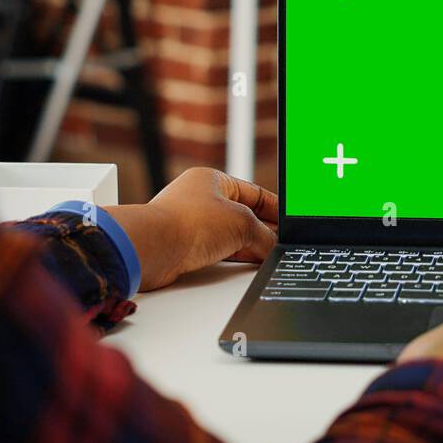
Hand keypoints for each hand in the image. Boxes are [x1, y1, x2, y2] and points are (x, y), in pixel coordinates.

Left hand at [106, 168, 277, 291]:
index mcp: (213, 180)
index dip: (275, 208)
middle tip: (282, 242)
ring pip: (231, 234)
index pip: (254, 192)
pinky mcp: (186, 246)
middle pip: (243, 214)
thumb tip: (272, 246)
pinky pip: (218, 249)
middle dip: (263, 229)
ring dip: (249, 244)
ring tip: (269, 254)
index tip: (289, 221)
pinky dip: (235, 255)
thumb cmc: (189, 223)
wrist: (153, 248)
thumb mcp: (242, 223)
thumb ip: (264, 234)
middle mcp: (200, 198)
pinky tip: (249, 263)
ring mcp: (192, 223)